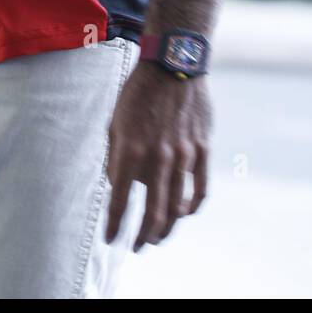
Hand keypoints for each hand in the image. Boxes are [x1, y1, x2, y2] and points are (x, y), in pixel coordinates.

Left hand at [104, 60, 210, 250]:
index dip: (114, 225)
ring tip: (158, 238)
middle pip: (152, 214)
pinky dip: (192, 206)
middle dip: (142, 237)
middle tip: (136, 247)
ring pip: (177, 207)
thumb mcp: (115, 122)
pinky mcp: (201, 150)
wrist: (172, 64)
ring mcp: (182, 156)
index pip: (120, 202)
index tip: (110, 239)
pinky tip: (184, 212)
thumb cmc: (138, 92)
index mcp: (131, 150)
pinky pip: (200, 189)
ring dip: (166, 229)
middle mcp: (157, 158)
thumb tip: (117, 185)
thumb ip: (115, 156)